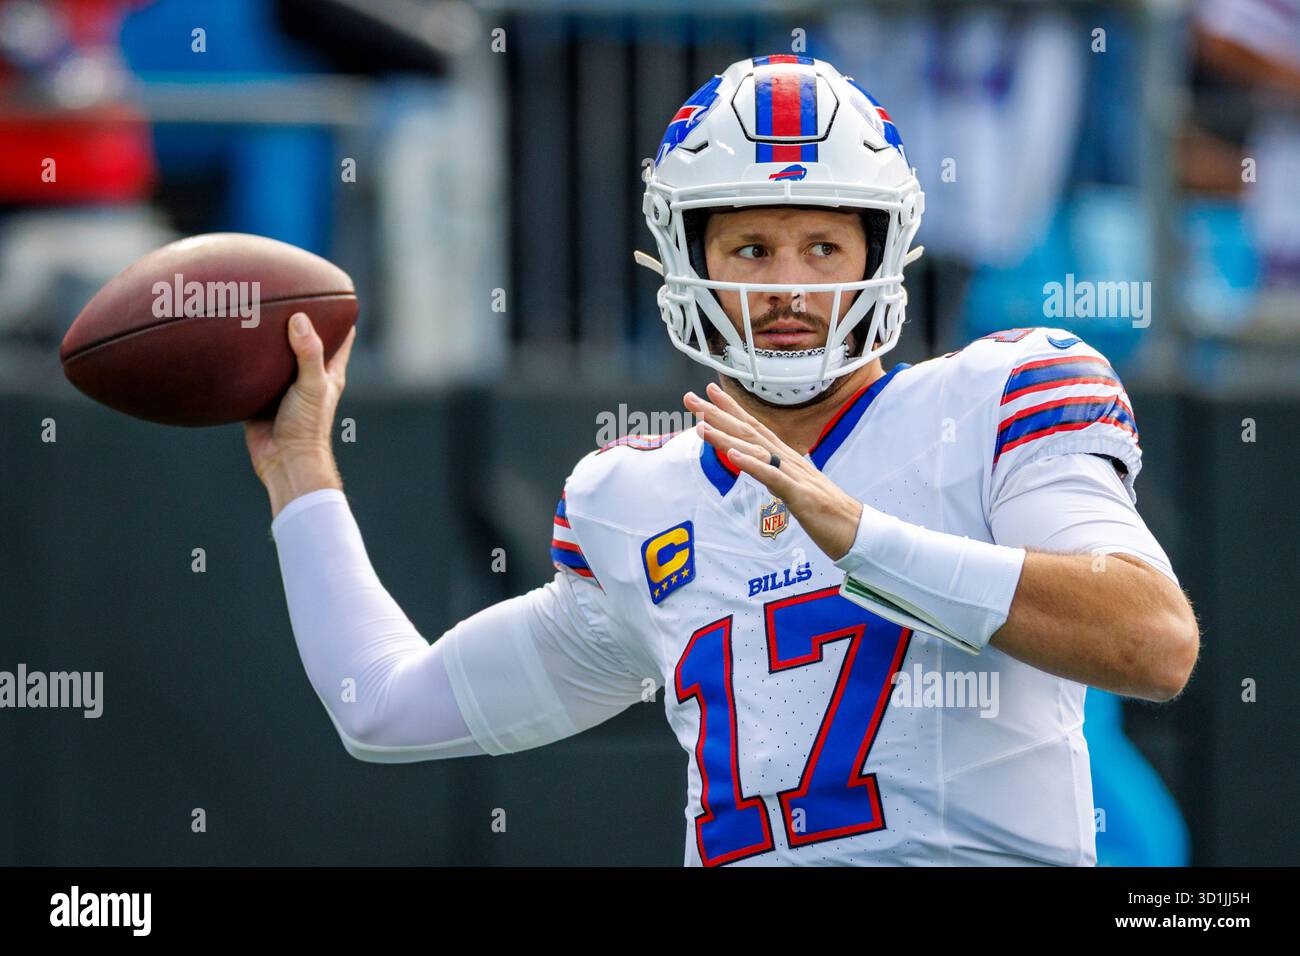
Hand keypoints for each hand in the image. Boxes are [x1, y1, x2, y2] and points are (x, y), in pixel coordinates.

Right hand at [245, 313, 355, 516]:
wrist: (282, 460)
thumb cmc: (306, 426)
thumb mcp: (312, 385)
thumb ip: (308, 354)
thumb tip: (299, 319)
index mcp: (328, 371)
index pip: (341, 336)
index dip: (339, 315)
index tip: (331, 292)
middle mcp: (306, 376)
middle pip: (304, 341)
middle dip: (296, 320)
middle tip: (282, 293)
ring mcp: (283, 386)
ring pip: (275, 356)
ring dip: (266, 339)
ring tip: (251, 310)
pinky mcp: (260, 397)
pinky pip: (251, 373)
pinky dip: (244, 360)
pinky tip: (229, 342)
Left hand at [684, 381, 863, 560]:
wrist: (856, 530)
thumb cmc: (825, 512)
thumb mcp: (794, 489)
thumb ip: (776, 476)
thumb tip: (760, 469)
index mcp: (785, 458)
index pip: (753, 427)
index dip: (730, 409)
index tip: (707, 393)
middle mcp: (787, 460)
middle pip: (748, 431)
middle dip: (718, 414)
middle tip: (690, 398)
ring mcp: (794, 475)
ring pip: (755, 450)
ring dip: (727, 436)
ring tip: (701, 425)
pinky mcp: (799, 495)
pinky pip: (772, 477)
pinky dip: (752, 464)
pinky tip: (733, 455)